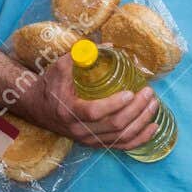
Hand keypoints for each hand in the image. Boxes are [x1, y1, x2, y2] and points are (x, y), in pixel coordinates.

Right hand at [8, 56, 160, 150]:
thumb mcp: (60, 66)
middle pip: (114, 125)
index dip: (115, 104)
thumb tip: (110, 45)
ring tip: (154, 104)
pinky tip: (154, 127)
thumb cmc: (51, 85)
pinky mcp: (96, 144)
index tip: (130, 92)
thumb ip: (82, 55)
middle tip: (149, 93)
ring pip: (121, 137)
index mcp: (69, 111)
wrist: (38, 108)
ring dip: (142, 121)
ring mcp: (88, 140)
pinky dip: (140, 139)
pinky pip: (122, 147)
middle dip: (136, 109)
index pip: (94, 112)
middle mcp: (79, 130)